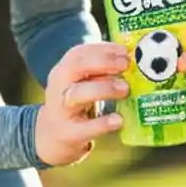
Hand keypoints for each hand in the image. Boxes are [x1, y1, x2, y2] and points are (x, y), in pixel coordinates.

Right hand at [34, 42, 130, 165]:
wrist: (52, 137)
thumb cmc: (75, 103)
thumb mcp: (83, 83)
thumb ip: (102, 72)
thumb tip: (133, 61)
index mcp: (64, 71)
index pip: (79, 53)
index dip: (103, 49)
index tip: (125, 51)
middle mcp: (59, 87)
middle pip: (75, 67)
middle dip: (102, 63)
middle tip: (125, 65)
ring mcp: (62, 110)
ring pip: (78, 94)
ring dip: (104, 88)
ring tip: (125, 89)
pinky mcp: (68, 133)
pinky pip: (85, 127)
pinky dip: (103, 123)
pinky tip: (118, 120)